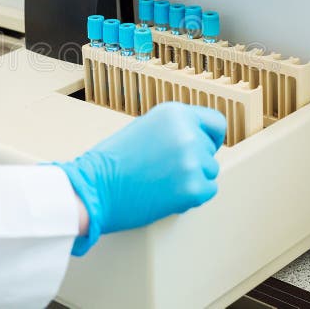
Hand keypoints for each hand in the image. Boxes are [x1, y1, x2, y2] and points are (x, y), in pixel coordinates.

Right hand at [56, 103, 226, 255]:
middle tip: (165, 171)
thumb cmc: (112, 162)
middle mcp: (187, 133)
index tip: (202, 147)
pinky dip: (192, 196)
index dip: (209, 137)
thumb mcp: (146, 128)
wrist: (93, 189)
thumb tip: (200, 142)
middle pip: (210, 151)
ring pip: (209, 172)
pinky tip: (166, 193)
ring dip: (192, 179)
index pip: (216, 123)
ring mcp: (192, 161)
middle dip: (194, 162)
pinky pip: (208, 191)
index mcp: (175, 113)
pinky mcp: (193, 189)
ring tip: (161, 181)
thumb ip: (174, 130)